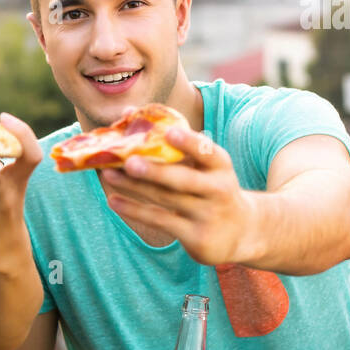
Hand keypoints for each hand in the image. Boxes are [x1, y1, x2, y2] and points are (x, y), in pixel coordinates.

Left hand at [99, 126, 257, 265]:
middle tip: (129, 162)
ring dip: (134, 187)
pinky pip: (160, 220)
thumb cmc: (210, 187)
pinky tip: (113, 200)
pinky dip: (134, 210)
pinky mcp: (196, 237)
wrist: (240, 231)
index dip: (190, 143)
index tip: (169, 131)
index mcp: (220, 166)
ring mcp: (207, 215)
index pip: (208, 152)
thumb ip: (172, 142)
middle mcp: (218, 190)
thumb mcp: (205, 166)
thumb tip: (128, 113)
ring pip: (166, 200)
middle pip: (184, 180)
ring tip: (108, 175)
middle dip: (156, 171)